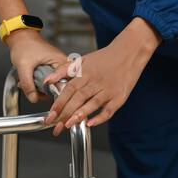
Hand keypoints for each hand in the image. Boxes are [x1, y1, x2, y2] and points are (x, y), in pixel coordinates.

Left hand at [5, 29, 71, 102]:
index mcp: (62, 62)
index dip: (55, 93)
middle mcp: (62, 66)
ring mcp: (56, 68)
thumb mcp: (24, 66)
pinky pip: (45, 82)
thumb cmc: (25, 45)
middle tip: (31, 88)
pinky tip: (28, 80)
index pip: (65, 84)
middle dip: (42, 90)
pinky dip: (36, 83)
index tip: (44, 96)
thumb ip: (28, 84)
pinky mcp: (49, 70)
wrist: (20, 37)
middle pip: (57, 87)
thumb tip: (33, 99)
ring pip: (50, 86)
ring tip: (27, 82)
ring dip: (37, 87)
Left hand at [42, 18, 160, 133]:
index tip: (50, 114)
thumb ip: (63, 70)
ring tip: (68, 125)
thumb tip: (47, 81)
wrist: (130, 51)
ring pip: (92, 104)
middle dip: (65, 113)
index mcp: (86, 73)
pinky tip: (90, 124)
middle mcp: (96, 81)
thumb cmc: (105, 58)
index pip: (69, 89)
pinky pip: (109, 109)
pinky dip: (100, 117)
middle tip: (55, 126)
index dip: (58, 102)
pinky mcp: (120, 97)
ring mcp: (108, 90)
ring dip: (80, 115)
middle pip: (78, 98)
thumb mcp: (83, 59)